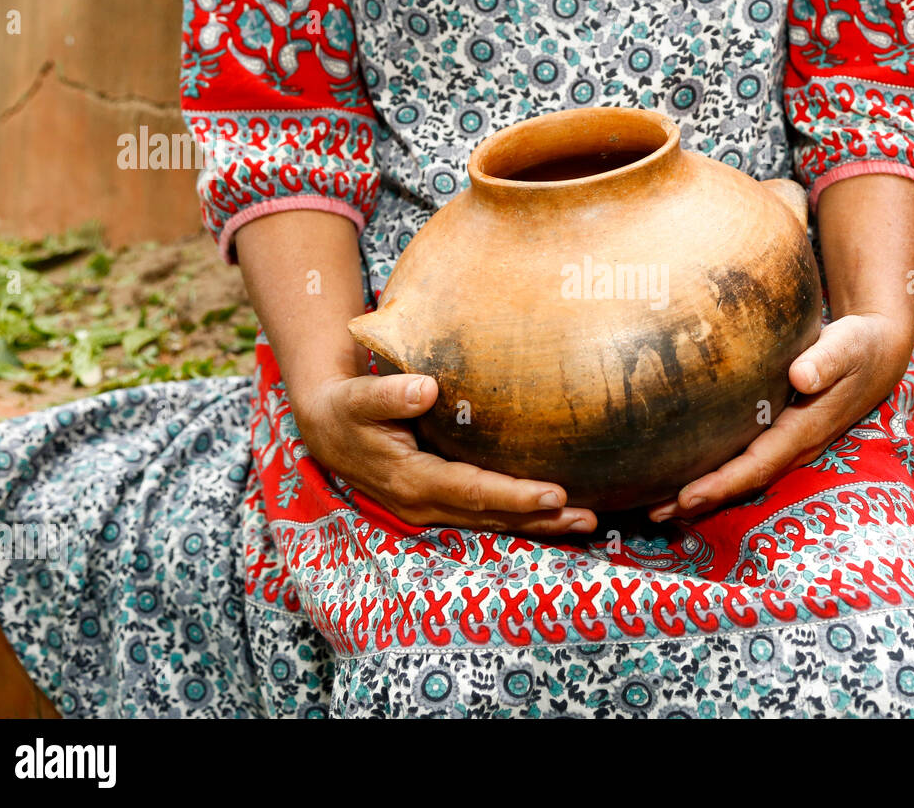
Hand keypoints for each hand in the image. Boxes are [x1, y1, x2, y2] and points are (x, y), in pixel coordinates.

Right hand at [292, 372, 597, 534]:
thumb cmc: (345, 408)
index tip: (555, 493)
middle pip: (491, 515)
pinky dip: (521, 516)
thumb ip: (388, 394)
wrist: (325, 428)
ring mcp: (432, 508)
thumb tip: (425, 388)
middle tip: (588, 516)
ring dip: (539, 524)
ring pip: (492, 521)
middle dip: (540, 519)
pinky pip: (486, 514)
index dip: (514, 495)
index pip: (472, 490)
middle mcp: (424, 503)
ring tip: (586, 521)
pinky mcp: (441, 502)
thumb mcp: (357, 398)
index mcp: (409, 479)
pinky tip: (555, 513)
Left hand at [647, 313, 913, 521]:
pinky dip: (715, 474)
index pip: (756, 465)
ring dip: (702, 494)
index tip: (685, 496)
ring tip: (656, 505)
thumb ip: (826, 359)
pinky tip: (682, 475)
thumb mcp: (847, 345)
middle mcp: (796, 445)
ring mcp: (789, 444)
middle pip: (742, 482)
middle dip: (700, 500)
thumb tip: (800, 376)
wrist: (878, 354)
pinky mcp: (782, 435)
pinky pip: (744, 462)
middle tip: (653, 512)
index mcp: (805, 429)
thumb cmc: (859, 346)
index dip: (720, 484)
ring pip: (741, 477)